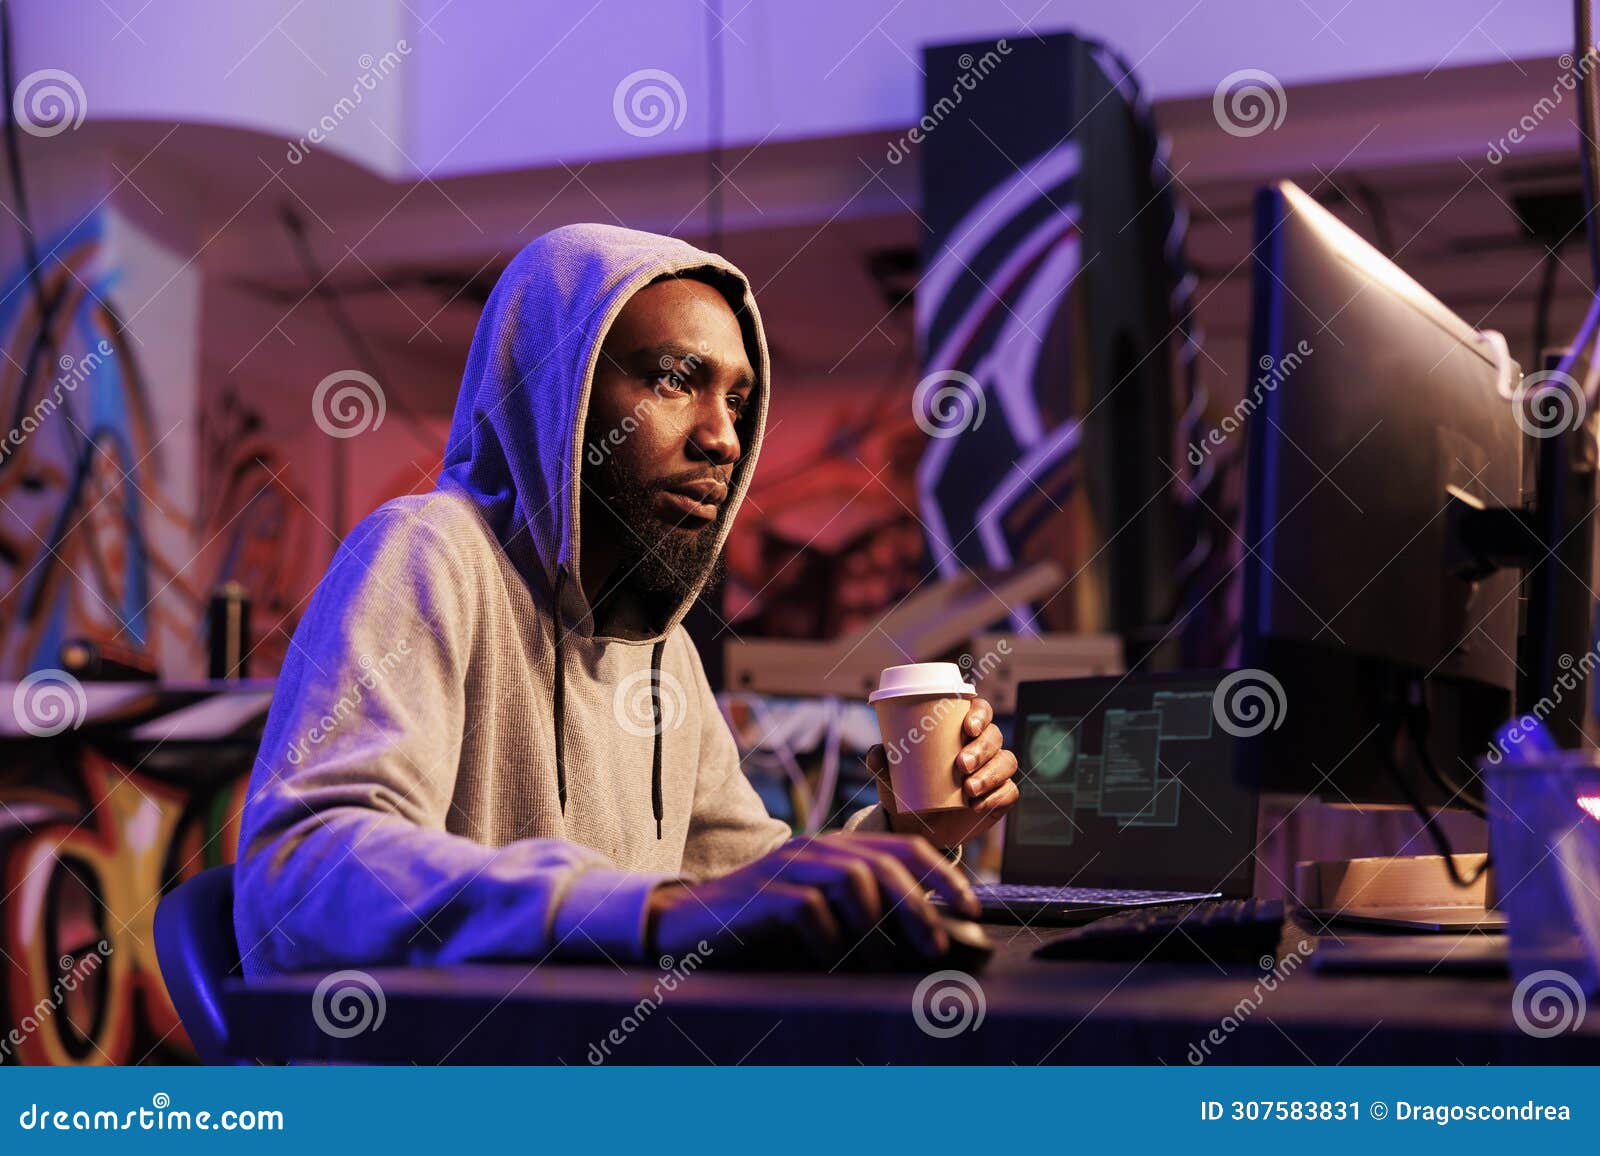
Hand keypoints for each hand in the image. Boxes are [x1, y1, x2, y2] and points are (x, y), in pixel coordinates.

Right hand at [646, 832, 980, 969]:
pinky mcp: (764, 893)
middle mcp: (814, 847)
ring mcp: (787, 866)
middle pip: (885, 861)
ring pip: (854, 880)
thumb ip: (864, 917)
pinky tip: (827, 961)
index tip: (970, 907)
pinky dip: (828, 940)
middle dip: (920, 904)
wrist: (686, 926)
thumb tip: (927, 940)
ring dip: (876, 929)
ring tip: (881, 966)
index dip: (942, 873)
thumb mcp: (821, 917)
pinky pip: (811, 910)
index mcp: (834, 847)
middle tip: (938, 945)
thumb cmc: (762, 928)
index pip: (902, 843)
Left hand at [870, 694, 1019, 849]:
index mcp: (959, 731)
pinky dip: (996, 796)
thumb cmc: (907, 790)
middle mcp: (981, 747)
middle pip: (994, 736)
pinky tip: (978, 805)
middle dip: (981, 749)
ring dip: (990, 773)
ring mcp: (993, 771)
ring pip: (1006, 762)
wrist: (917, 826)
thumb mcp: (891, 776)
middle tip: (961, 765)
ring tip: (968, 789)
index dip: (980, 714)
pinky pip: (1010, 791)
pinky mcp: (1000, 796)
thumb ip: (881, 761)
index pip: (980, 710)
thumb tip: (877, 752)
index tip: (968, 727)